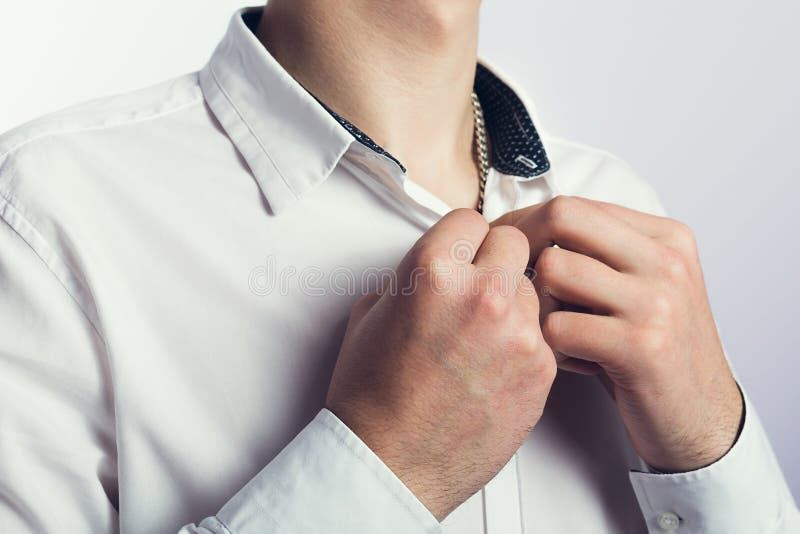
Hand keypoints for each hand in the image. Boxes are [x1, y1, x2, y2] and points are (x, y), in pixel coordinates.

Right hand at [326, 209, 555, 519]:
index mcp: (433, 272)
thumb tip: (438, 263)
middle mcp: (481, 295)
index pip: (470, 218)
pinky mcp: (540, 369)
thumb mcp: (372, 314)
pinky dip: (524, 341)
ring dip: (514, 301)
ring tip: (483, 335)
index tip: (463, 249)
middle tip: (478, 285)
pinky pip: (542, 332)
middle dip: (496, 259)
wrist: (392, 463)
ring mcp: (517, 333)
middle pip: (515, 243)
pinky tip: (495, 365)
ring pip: (533, 288)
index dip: (463, 236)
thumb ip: (411, 276)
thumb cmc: (373, 397)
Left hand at [494, 196, 742, 472]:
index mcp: (666, 238)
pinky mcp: (641, 346)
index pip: (574, 205)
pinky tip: (576, 362)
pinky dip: (552, 348)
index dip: (526, 225)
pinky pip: (557, 326)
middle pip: (561, 218)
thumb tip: (523, 225)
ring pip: (552, 269)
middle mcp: (666, 261)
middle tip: (514, 282)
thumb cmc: (654, 349)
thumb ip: (600, 251)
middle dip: (523, 248)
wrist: (702, 417)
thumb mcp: (643, 285)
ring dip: (539, 304)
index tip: (506, 252)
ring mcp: (656, 301)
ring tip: (560, 331)